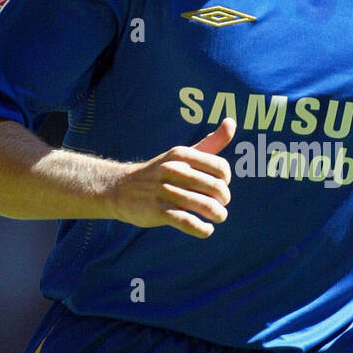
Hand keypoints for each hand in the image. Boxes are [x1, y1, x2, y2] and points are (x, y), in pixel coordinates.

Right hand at [110, 118, 234, 237]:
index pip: (220, 167)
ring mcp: (165, 190)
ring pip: (205, 206)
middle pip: (216, 187)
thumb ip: (210, 142)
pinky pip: (187, 222)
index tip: (220, 186)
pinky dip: (202, 229)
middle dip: (224, 199)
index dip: (225, 180)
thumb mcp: (183, 155)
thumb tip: (232, 121)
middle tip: (220, 205)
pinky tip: (207, 230)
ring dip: (218, 215)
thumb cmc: (160, 172)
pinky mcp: (158, 211)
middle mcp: (173, 170)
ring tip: (218, 217)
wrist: (121, 189)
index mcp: (182, 155)